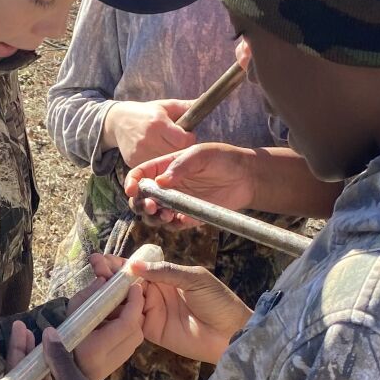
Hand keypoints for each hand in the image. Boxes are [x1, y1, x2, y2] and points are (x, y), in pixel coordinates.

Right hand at [71, 280, 145, 379]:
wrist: (62, 365)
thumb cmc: (63, 334)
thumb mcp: (71, 312)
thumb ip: (87, 295)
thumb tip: (104, 280)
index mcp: (95, 349)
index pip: (127, 324)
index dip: (135, 304)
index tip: (134, 287)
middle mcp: (108, 361)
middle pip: (136, 330)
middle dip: (135, 310)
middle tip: (128, 295)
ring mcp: (115, 365)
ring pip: (137, 337)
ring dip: (132, 319)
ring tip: (118, 309)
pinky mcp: (118, 364)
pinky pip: (131, 343)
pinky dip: (128, 328)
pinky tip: (115, 321)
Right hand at [93, 253, 249, 363]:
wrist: (230, 333)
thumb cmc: (219, 301)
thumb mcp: (194, 279)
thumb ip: (165, 272)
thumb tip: (135, 265)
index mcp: (167, 277)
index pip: (139, 268)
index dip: (120, 264)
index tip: (102, 259)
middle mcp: (156, 293)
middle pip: (128, 283)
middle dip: (110, 276)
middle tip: (94, 268)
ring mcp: (153, 312)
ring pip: (126, 301)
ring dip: (111, 294)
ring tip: (96, 286)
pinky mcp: (152, 330)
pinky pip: (131, 321)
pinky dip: (119, 314)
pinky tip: (108, 307)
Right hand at [102, 99, 195, 167]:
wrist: (117, 121)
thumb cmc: (146, 113)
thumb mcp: (166, 106)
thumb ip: (186, 106)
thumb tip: (206, 99)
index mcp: (158, 123)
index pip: (183, 140)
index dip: (188, 139)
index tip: (186, 135)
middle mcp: (148, 138)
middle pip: (175, 153)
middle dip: (180, 149)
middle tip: (179, 143)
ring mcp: (139, 151)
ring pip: (164, 163)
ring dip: (170, 158)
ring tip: (169, 148)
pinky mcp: (133, 161)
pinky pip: (152, 167)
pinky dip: (158, 163)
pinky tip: (158, 154)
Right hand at [125, 141, 257, 218]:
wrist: (247, 176)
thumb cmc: (223, 158)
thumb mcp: (200, 154)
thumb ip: (180, 166)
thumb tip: (160, 181)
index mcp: (164, 167)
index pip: (139, 175)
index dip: (132, 183)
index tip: (132, 190)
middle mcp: (166, 186)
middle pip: (142, 198)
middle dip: (140, 204)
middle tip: (151, 206)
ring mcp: (176, 202)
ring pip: (154, 215)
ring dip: (154, 217)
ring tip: (165, 214)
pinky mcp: (188, 216)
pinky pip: (173, 225)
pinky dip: (171, 225)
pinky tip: (179, 219)